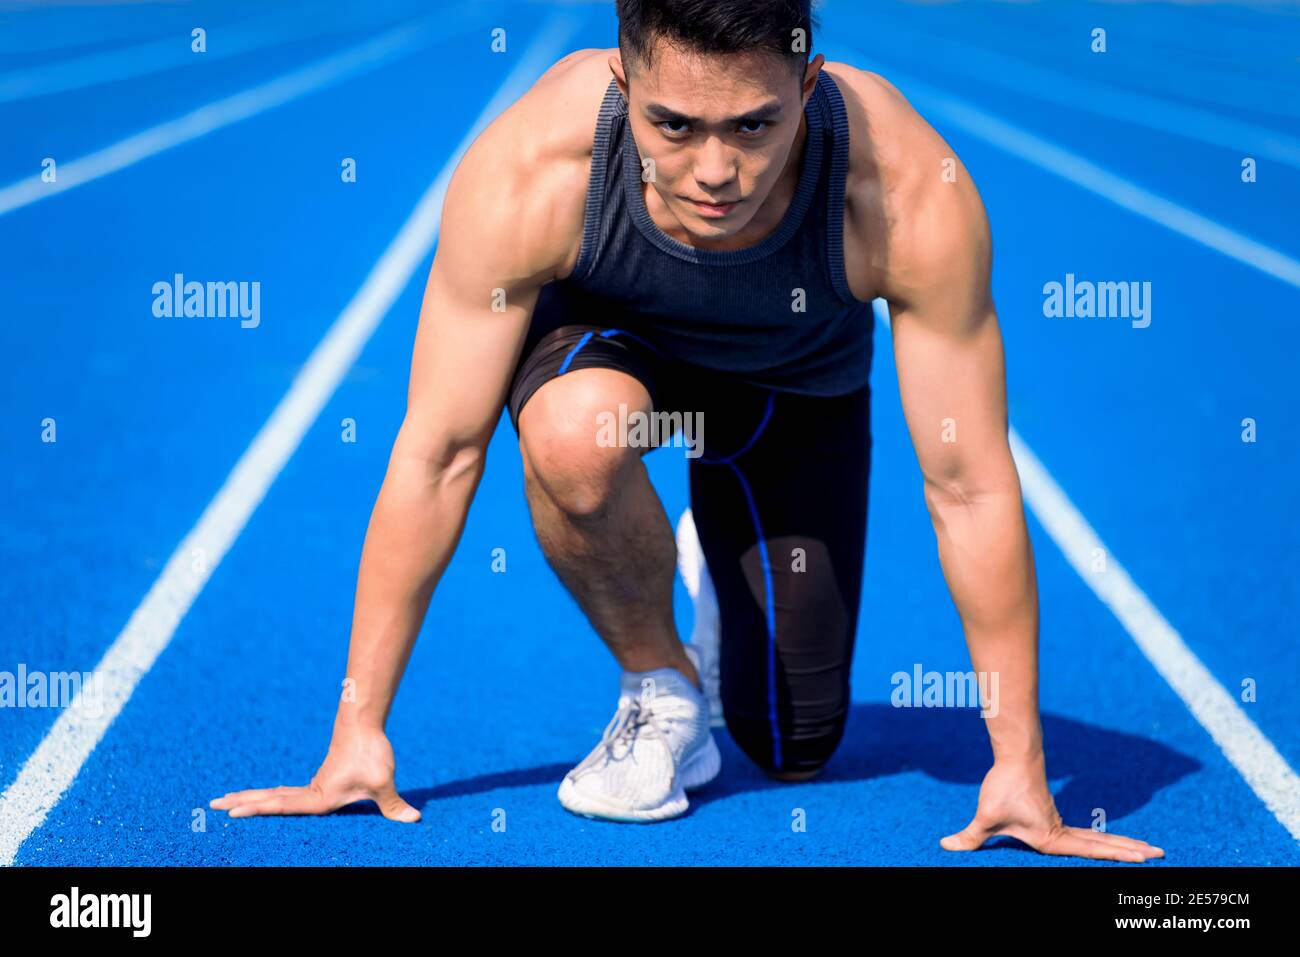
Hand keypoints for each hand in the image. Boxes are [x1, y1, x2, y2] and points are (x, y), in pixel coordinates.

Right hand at [210, 725, 420, 821]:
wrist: (364, 724)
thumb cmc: (372, 753)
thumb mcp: (384, 782)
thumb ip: (394, 805)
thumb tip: (414, 819)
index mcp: (319, 797)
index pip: (282, 806)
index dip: (258, 809)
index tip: (233, 810)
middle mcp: (311, 792)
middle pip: (270, 799)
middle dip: (243, 803)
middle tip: (213, 805)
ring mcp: (313, 786)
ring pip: (275, 795)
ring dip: (252, 798)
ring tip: (226, 802)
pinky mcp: (319, 781)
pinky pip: (287, 793)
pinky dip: (270, 797)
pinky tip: (264, 799)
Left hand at [941, 756, 1163, 861]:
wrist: (1014, 758)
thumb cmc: (1003, 787)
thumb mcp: (985, 817)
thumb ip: (970, 838)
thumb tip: (945, 847)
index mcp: (1052, 837)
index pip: (1091, 851)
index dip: (1117, 856)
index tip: (1144, 858)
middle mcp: (1062, 832)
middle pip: (1103, 845)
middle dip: (1130, 852)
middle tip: (1160, 854)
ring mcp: (1061, 824)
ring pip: (1098, 838)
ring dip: (1122, 845)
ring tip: (1148, 850)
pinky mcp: (1055, 817)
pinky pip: (1086, 834)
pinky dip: (1104, 840)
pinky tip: (1112, 846)